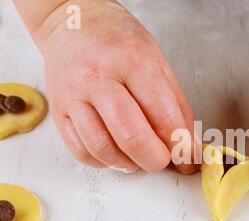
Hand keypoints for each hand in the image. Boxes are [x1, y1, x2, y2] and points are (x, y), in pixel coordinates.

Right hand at [40, 2, 195, 172]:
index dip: (179, 146)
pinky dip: (104, 161)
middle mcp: (98, 78)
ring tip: (139, 156)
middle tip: (162, 159)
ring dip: (129, 164)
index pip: (164, 118)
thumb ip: (177, 108)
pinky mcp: (58, 110)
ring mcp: (73, 96)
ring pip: (103, 149)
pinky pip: (81, 151)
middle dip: (155, 160)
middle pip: (131, 138)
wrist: (73, 24)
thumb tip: (188, 149)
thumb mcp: (159, 64)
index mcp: (133, 62)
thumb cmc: (118, 42)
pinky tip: (116, 152)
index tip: (185, 154)